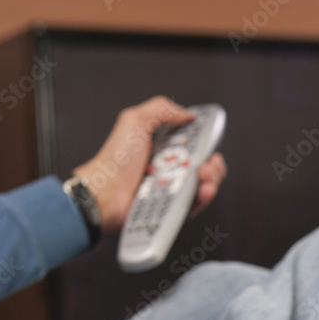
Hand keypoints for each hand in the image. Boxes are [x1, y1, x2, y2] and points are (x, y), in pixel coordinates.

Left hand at [73, 95, 226, 232]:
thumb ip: (161, 109)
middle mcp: (169, 169)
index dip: (207, 145)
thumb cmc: (115, 160)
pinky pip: (193, 205)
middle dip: (213, 165)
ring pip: (203, 187)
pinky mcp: (171, 210)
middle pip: (204, 167)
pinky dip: (202, 198)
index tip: (210, 146)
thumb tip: (187, 113)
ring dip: (211, 180)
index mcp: (162, 148)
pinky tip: (200, 191)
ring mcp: (171, 191)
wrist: (105, 193)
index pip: (194, 146)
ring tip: (204, 177)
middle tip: (207, 164)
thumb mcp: (135, 120)